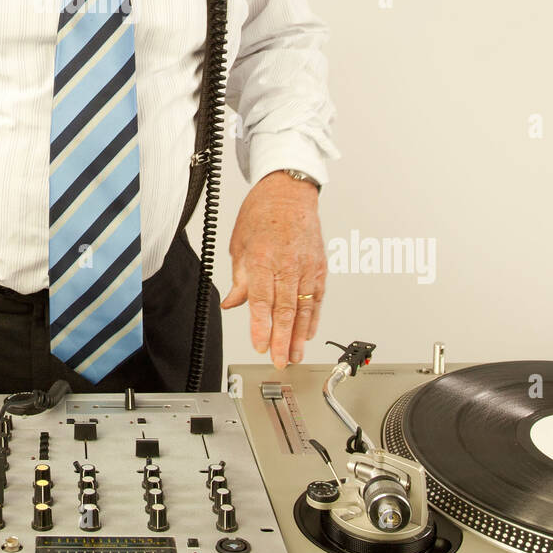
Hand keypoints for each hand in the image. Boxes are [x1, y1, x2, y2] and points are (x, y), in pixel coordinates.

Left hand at [221, 171, 326, 368]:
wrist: (289, 191)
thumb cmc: (263, 212)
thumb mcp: (240, 243)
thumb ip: (240, 277)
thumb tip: (232, 303)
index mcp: (264, 257)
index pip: (262, 299)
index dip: (261, 326)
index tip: (260, 345)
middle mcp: (288, 263)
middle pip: (285, 309)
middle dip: (282, 339)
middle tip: (280, 361)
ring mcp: (307, 266)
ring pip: (304, 307)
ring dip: (300, 335)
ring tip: (295, 355)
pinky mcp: (319, 266)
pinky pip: (318, 298)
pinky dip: (314, 317)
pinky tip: (309, 333)